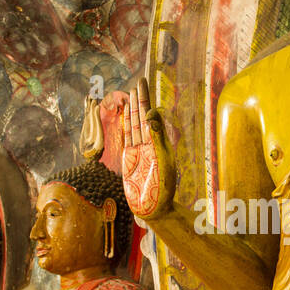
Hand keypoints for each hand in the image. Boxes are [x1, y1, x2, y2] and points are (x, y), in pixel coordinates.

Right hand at [121, 77, 175, 219]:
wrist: (152, 208)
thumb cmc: (161, 188)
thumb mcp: (162, 162)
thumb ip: (157, 139)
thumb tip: (152, 116)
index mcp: (159, 142)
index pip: (152, 115)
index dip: (148, 100)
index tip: (145, 85)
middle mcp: (149, 143)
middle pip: (143, 116)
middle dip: (141, 99)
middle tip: (139, 81)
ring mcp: (138, 150)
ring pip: (135, 124)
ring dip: (134, 108)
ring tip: (132, 93)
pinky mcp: (129, 158)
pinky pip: (127, 136)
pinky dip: (127, 123)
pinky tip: (127, 114)